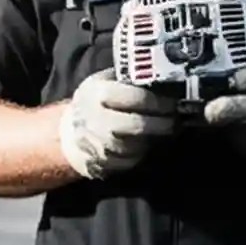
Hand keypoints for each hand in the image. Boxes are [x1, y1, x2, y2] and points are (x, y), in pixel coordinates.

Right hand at [58, 68, 176, 179]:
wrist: (70, 133)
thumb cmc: (95, 102)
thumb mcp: (105, 82)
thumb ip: (129, 80)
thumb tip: (165, 79)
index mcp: (97, 93)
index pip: (135, 97)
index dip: (158, 102)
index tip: (172, 103)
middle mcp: (94, 120)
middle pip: (136, 126)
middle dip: (161, 124)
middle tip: (175, 121)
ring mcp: (96, 145)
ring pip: (134, 146)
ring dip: (153, 140)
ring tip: (165, 132)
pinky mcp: (100, 165)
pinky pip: (128, 162)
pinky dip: (141, 154)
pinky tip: (148, 144)